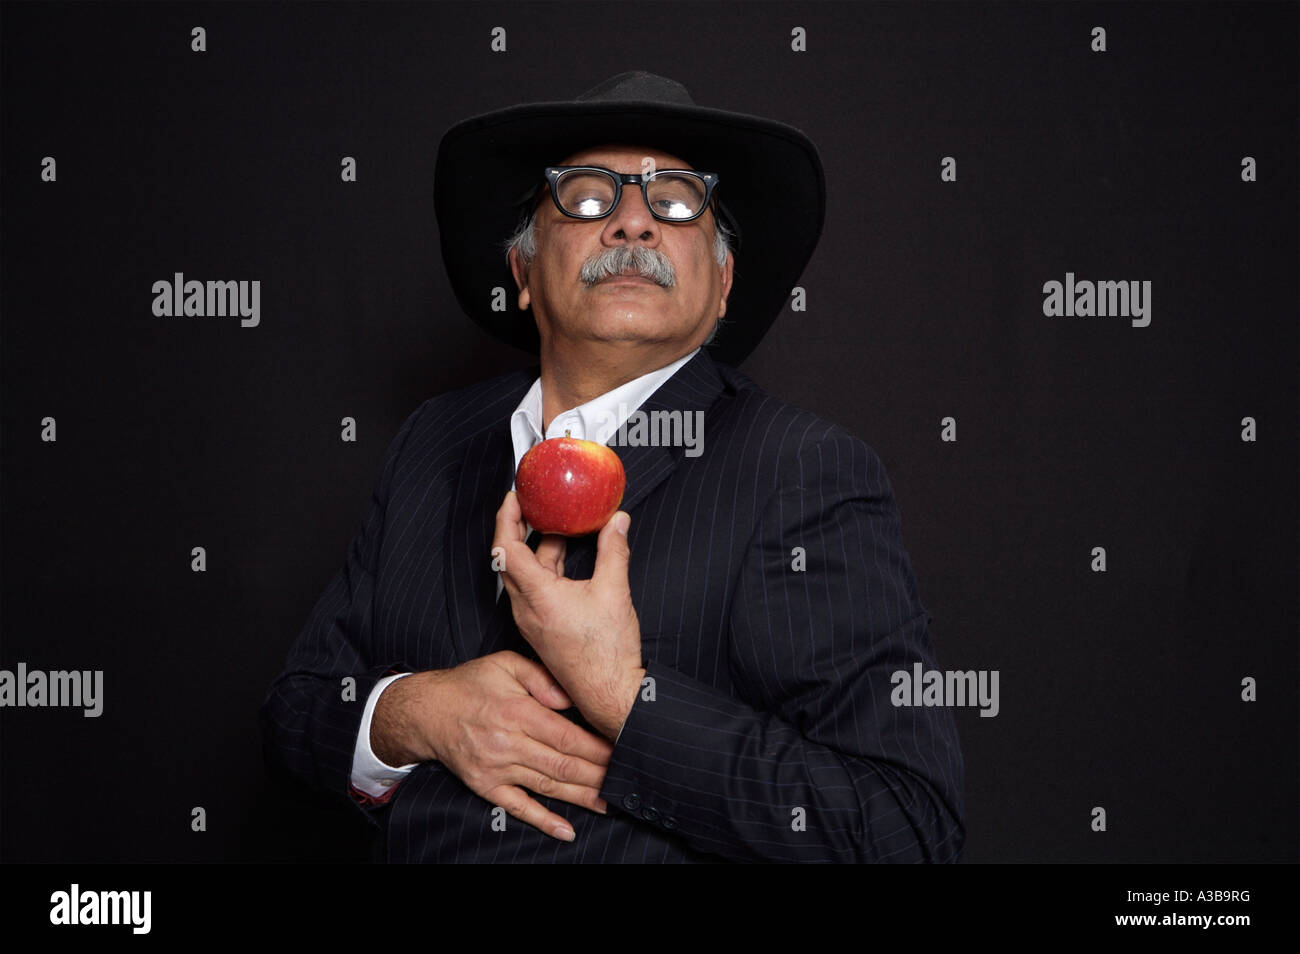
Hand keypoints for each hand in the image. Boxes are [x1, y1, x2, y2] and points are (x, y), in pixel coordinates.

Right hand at [371, 651, 612, 840]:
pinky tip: (566, 829)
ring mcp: (496, 768)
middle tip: (625, 780)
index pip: (566, 735)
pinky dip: (543, 820)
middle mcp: (507, 743)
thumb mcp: (505, 664)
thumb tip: (570, 697)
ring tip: (609, 803)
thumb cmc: (470, 684)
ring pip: (547, 786)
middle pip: (561, 763)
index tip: (620, 751)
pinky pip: (518, 807)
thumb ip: (541, 677)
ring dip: (581, 797)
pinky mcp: (486, 786)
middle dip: (597, 774)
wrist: (426, 712)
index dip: (596, 747)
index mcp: (516, 711)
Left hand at [493, 490, 645, 739]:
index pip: (506, 547)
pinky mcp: (541, 628)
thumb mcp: (614, 590)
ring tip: (556, 526)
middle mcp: (526, 608)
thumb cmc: (607, 652)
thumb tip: (617, 522)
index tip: (514, 496)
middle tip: (531, 504)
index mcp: (537, 596)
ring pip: (524, 574)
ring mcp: (532, 620)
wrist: (609, 693)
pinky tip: (566, 560)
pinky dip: (545, 568)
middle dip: (518, 527)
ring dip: (536, 548)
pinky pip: (534, 589)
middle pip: (509, 558)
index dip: (506, 517)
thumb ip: (614, 549)